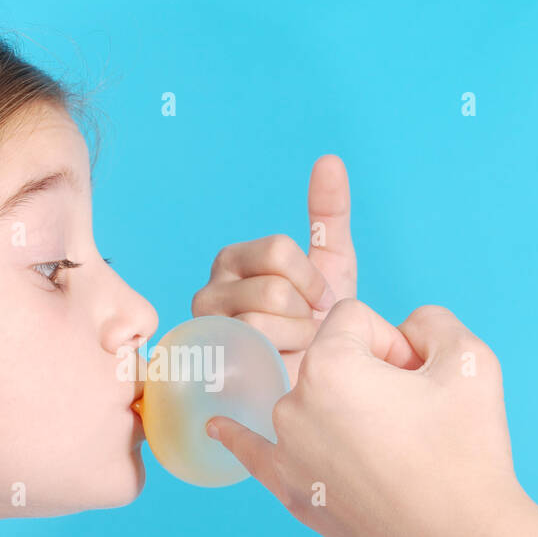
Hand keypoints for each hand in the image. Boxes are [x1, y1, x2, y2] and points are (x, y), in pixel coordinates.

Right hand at [190, 155, 356, 387]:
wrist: (317, 376)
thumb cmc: (320, 320)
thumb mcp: (330, 262)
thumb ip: (328, 213)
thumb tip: (330, 160)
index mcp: (235, 259)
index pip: (279, 252)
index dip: (313, 280)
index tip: (320, 300)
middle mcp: (210, 290)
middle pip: (272, 290)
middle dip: (305, 314)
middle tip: (307, 328)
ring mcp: (207, 331)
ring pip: (262, 324)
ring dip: (296, 341)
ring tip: (296, 347)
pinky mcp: (211, 368)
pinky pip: (253, 358)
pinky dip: (281, 362)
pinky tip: (283, 364)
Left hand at [205, 300, 536, 536]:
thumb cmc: (466, 452)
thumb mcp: (470, 360)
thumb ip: (432, 321)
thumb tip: (405, 330)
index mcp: (327, 367)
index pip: (353, 320)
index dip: (394, 343)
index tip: (421, 379)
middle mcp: (293, 406)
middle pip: (330, 362)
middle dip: (369, 376)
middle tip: (413, 419)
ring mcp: (285, 452)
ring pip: (311, 403)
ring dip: (343, 410)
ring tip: (391, 450)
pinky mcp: (289, 491)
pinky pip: (253, 451)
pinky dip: (236, 436)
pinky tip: (215, 427)